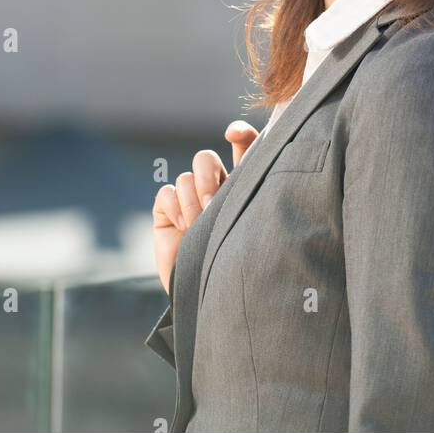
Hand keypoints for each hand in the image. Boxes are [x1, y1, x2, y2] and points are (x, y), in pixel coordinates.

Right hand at [152, 119, 259, 294]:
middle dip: (207, 176)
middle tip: (212, 204)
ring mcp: (189, 201)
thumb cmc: (241, 265)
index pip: (242, 148)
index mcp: (243, 187)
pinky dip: (175, 207)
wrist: (209, 298)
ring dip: (192, 200)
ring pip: (186, 177)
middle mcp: (215, 190)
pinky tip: (185, 228)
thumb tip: (266, 164)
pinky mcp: (167, 213)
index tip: (233, 133)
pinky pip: (167, 192)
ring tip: (199, 227)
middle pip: (205, 159)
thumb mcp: (254, 226)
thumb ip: (259, 195)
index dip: (239, 135)